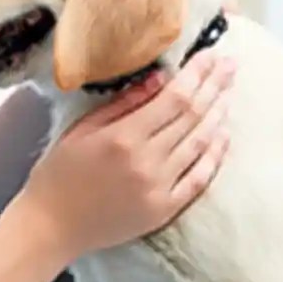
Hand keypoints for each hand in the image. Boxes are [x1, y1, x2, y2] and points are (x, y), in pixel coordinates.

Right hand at [19, 52, 235, 263]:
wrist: (51, 226)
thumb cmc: (59, 173)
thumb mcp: (81, 129)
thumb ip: (122, 104)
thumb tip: (161, 78)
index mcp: (123, 137)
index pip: (173, 98)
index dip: (197, 74)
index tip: (211, 55)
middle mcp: (146, 161)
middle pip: (193, 116)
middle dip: (215, 86)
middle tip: (231, 65)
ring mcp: (159, 187)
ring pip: (200, 144)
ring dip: (218, 115)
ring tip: (230, 93)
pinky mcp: (164, 210)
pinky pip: (199, 178)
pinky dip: (215, 155)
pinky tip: (224, 135)